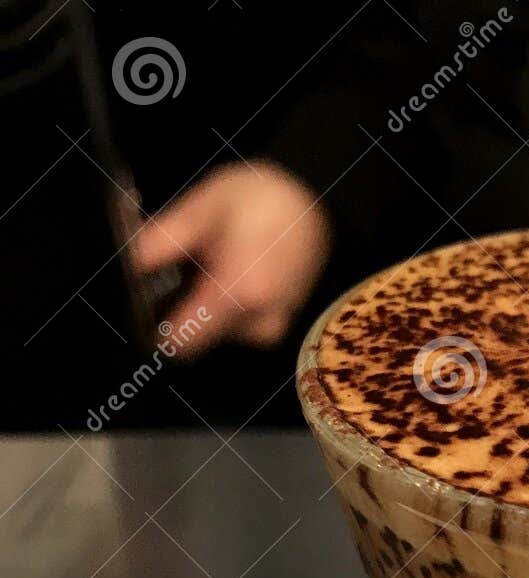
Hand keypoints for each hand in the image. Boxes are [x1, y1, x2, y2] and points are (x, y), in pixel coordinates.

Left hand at [133, 161, 331, 356]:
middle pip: (194, 338)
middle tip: (171, 269)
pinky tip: (222, 273)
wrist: (314, 200)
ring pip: (212, 333)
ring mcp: (269, 329)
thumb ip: (160, 243)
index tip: (140, 304)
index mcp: (239, 293)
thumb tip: (126, 267)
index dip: (151, 328)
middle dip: (175, 310)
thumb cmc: (259, 198)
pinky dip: (219, 307)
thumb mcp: (202, 209)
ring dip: (197, 307)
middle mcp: (257, 323)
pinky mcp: (275, 326)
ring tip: (201, 264)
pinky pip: (233, 328)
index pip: (180, 341)